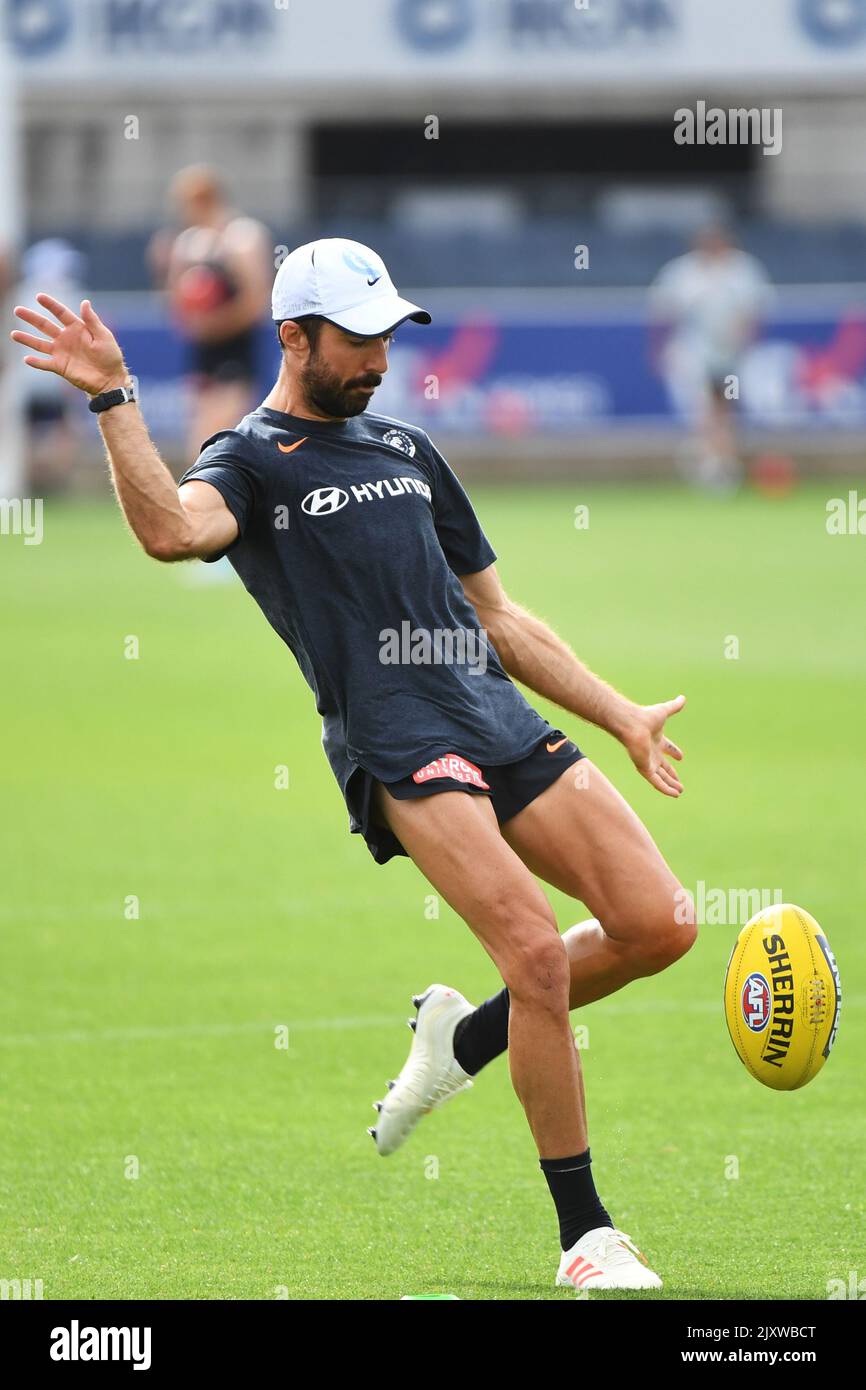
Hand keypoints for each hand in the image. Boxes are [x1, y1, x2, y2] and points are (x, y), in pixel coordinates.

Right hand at [11, 295, 128, 396]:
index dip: (50, 305)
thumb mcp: (104, 336)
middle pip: (45, 326)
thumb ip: (92, 321)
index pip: (61, 313)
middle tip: (17, 310)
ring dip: (27, 339)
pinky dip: (36, 362)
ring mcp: (61, 352)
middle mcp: (66, 338)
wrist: (110, 379)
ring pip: (40, 344)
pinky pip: (45, 364)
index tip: (39, 296)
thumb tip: (84, 302)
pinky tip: (26, 359)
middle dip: (31, 318)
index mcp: (77, 328)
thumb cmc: (110, 356)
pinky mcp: (60, 367)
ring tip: (13, 334)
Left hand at [619, 695, 685, 797]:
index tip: (681, 757)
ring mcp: (647, 761)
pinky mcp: (644, 767)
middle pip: (663, 767)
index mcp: (656, 740)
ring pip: (661, 777)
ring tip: (680, 792)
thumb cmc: (645, 716)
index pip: (667, 748)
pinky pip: (656, 782)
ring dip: (670, 785)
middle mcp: (651, 752)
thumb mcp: (664, 711)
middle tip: (680, 783)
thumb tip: (683, 698)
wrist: (631, 723)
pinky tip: (674, 794)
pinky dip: (665, 788)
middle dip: (672, 775)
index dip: (674, 752)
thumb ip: (674, 706)